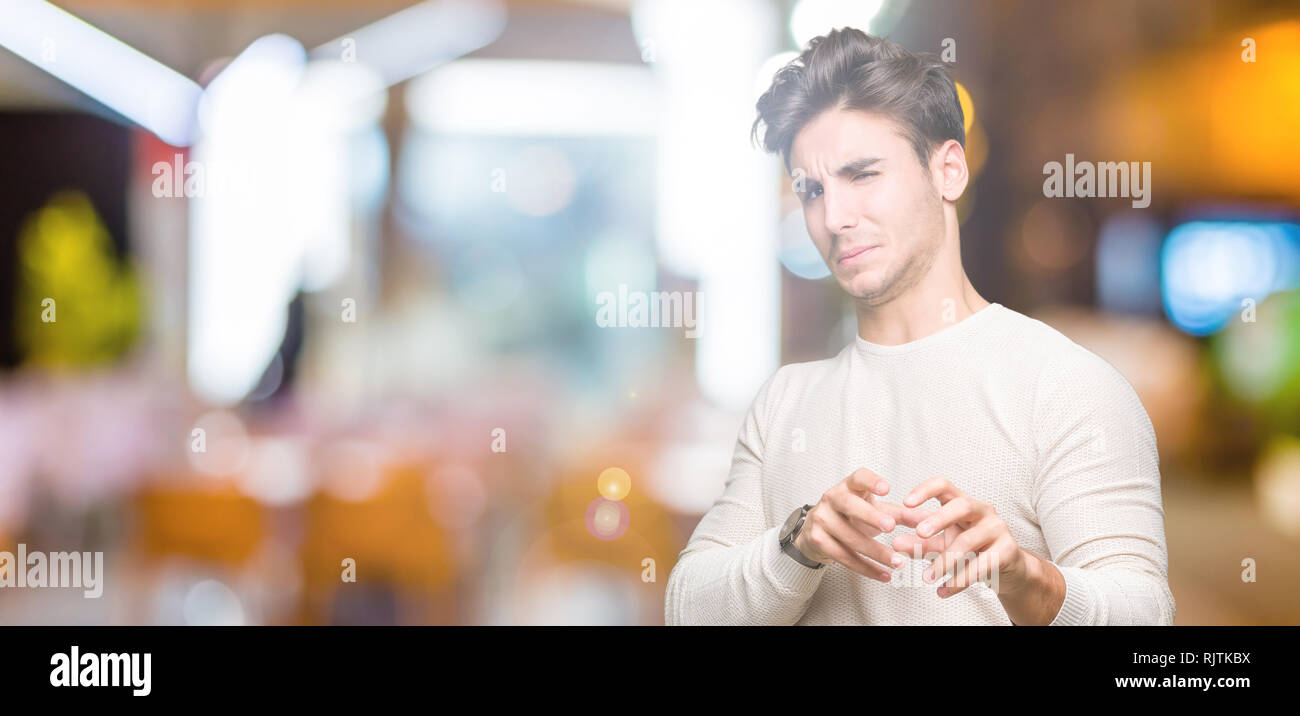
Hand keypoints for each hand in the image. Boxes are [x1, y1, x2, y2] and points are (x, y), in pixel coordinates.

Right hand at [794, 468, 931, 582]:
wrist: (816, 529)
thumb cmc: (852, 516)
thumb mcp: (876, 510)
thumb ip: (903, 514)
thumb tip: (930, 519)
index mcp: (848, 486)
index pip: (858, 477)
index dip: (871, 482)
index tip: (887, 489)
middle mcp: (832, 498)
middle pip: (849, 505)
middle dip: (870, 516)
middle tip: (891, 527)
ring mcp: (822, 519)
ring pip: (849, 536)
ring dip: (875, 552)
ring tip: (898, 562)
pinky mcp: (818, 540)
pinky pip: (844, 556)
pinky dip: (865, 567)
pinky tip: (883, 574)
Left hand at [890, 476, 1027, 597]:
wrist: (1006, 569)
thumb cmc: (971, 550)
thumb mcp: (942, 544)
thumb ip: (920, 542)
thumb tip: (895, 543)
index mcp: (962, 502)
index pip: (944, 485)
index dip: (925, 490)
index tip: (906, 502)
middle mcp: (982, 510)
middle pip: (961, 506)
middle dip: (939, 518)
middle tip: (920, 533)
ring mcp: (997, 528)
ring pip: (968, 541)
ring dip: (944, 561)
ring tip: (926, 578)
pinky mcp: (1008, 550)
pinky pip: (981, 566)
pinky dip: (959, 580)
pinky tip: (943, 591)